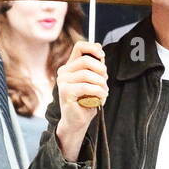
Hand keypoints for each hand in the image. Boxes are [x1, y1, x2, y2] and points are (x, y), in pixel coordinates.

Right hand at [56, 39, 108, 161]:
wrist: (78, 121)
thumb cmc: (86, 101)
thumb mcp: (93, 81)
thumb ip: (95, 66)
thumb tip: (99, 48)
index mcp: (70, 66)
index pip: (80, 46)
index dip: (93, 48)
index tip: (103, 57)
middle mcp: (64, 72)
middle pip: (86, 60)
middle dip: (101, 70)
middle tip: (105, 81)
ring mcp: (63, 81)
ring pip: (87, 74)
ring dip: (101, 83)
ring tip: (104, 92)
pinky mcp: (65, 92)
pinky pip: (86, 87)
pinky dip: (98, 92)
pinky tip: (101, 98)